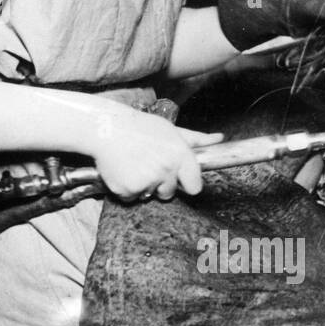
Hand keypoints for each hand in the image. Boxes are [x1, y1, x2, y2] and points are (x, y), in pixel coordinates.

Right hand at [91, 109, 223, 200]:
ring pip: (149, 195)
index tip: (179, 179)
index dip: (186, 184)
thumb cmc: (139, 127)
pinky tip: (122, 170)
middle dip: (160, 184)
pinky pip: (132, 198)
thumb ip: (196, 139)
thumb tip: (219, 138)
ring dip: (142, 185)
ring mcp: (147, 181)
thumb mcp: (170, 129)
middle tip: (147, 164)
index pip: (195, 186)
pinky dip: (126, 188)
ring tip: (133, 164)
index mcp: (180, 155)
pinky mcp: (128, 189)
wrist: (105, 129)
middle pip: (170, 193)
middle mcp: (166, 169)